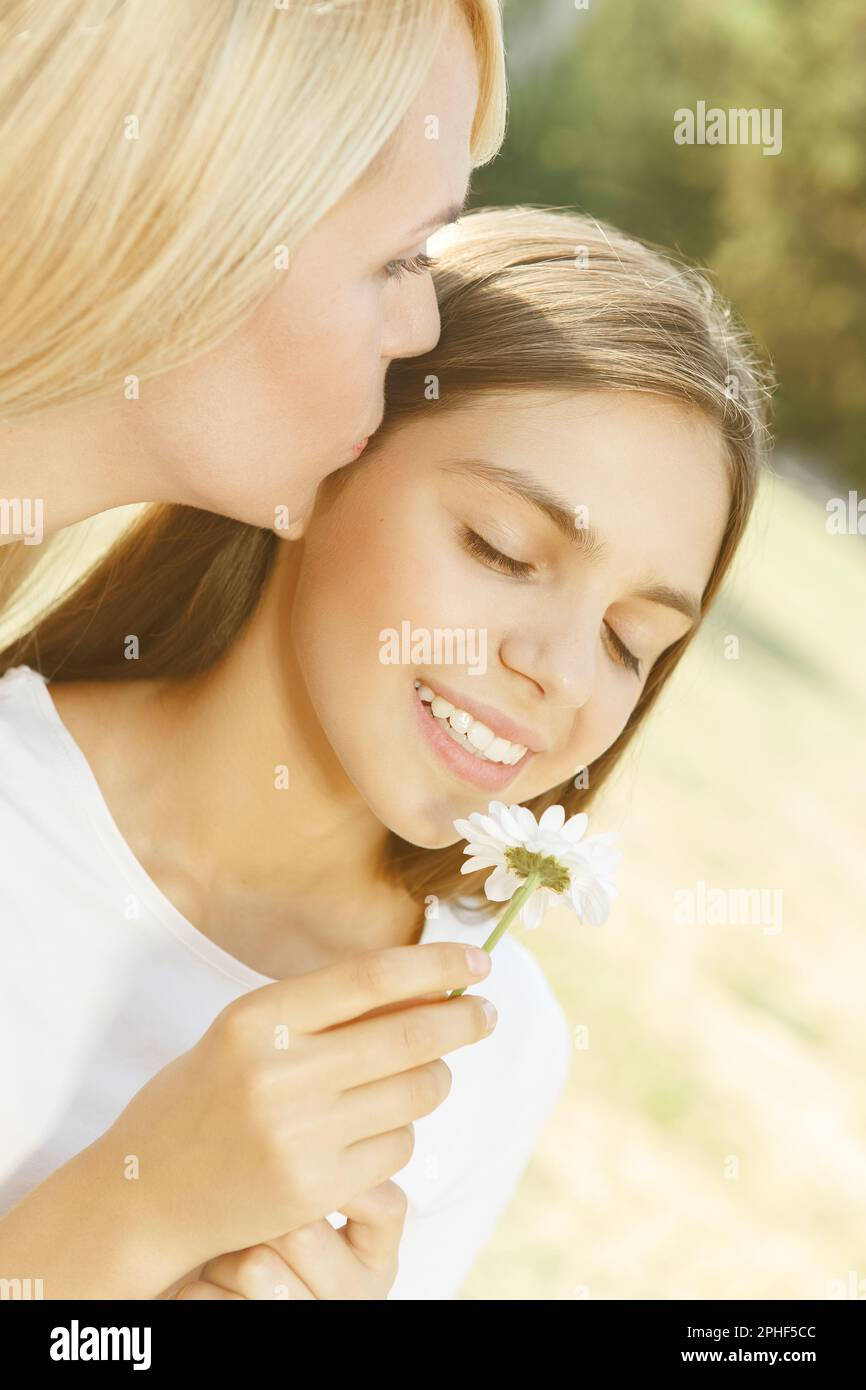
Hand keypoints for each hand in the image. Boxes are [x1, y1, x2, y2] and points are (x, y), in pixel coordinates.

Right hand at [96, 941, 494, 1292]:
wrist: (147, 1191)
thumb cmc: (206, 1094)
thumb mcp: (248, 1032)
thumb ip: (327, 1009)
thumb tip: (428, 981)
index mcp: (258, 1018)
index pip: (372, 977)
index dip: (437, 964)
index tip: (479, 960)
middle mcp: (279, 1074)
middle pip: (409, 1036)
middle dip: (463, 1019)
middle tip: (486, 1012)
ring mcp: (299, 1136)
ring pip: (415, 1094)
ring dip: (435, 1077)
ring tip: (424, 1071)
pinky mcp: (316, 1190)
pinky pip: (398, 1148)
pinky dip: (402, 1131)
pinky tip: (378, 1126)